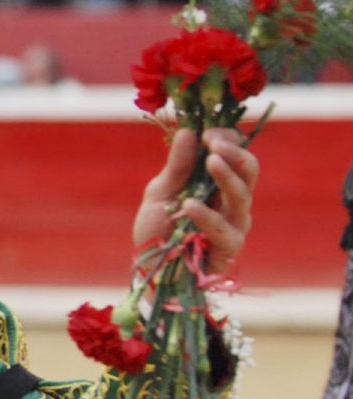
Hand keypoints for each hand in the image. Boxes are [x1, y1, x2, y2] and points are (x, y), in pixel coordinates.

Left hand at [132, 128, 258, 276]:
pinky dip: (208, 216)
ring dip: (227, 177)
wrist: (149, 267)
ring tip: (211, 161)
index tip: (207, 132)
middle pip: (249, 172)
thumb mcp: (160, 191)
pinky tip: (191, 204)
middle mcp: (231, 202)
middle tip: (214, 142)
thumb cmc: (156, 228)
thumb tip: (188, 131)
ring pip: (242, 198)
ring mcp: (233, 226)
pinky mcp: (227, 251)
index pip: (235, 155)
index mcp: (217, 184)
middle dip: (234, 154)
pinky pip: (225, 232)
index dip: (226, 139)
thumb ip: (176, 165)